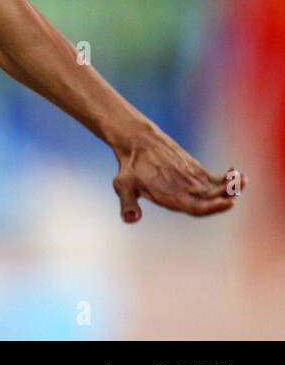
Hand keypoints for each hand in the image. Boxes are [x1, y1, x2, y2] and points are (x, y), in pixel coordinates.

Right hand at [111, 120, 244, 222]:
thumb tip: (130, 218)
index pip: (197, 209)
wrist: (135, 146)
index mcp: (171, 201)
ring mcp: (193, 185)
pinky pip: (217, 181)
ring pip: (218, 191)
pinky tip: (235, 172)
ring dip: (232, 188)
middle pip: (212, 202)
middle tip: (237, 187)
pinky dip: (228, 179)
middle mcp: (185, 196)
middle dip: (228, 196)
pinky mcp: (197, 175)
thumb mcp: (122, 184)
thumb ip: (127, 202)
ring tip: (241, 179)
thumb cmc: (129, 168)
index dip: (214, 208)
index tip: (229, 202)